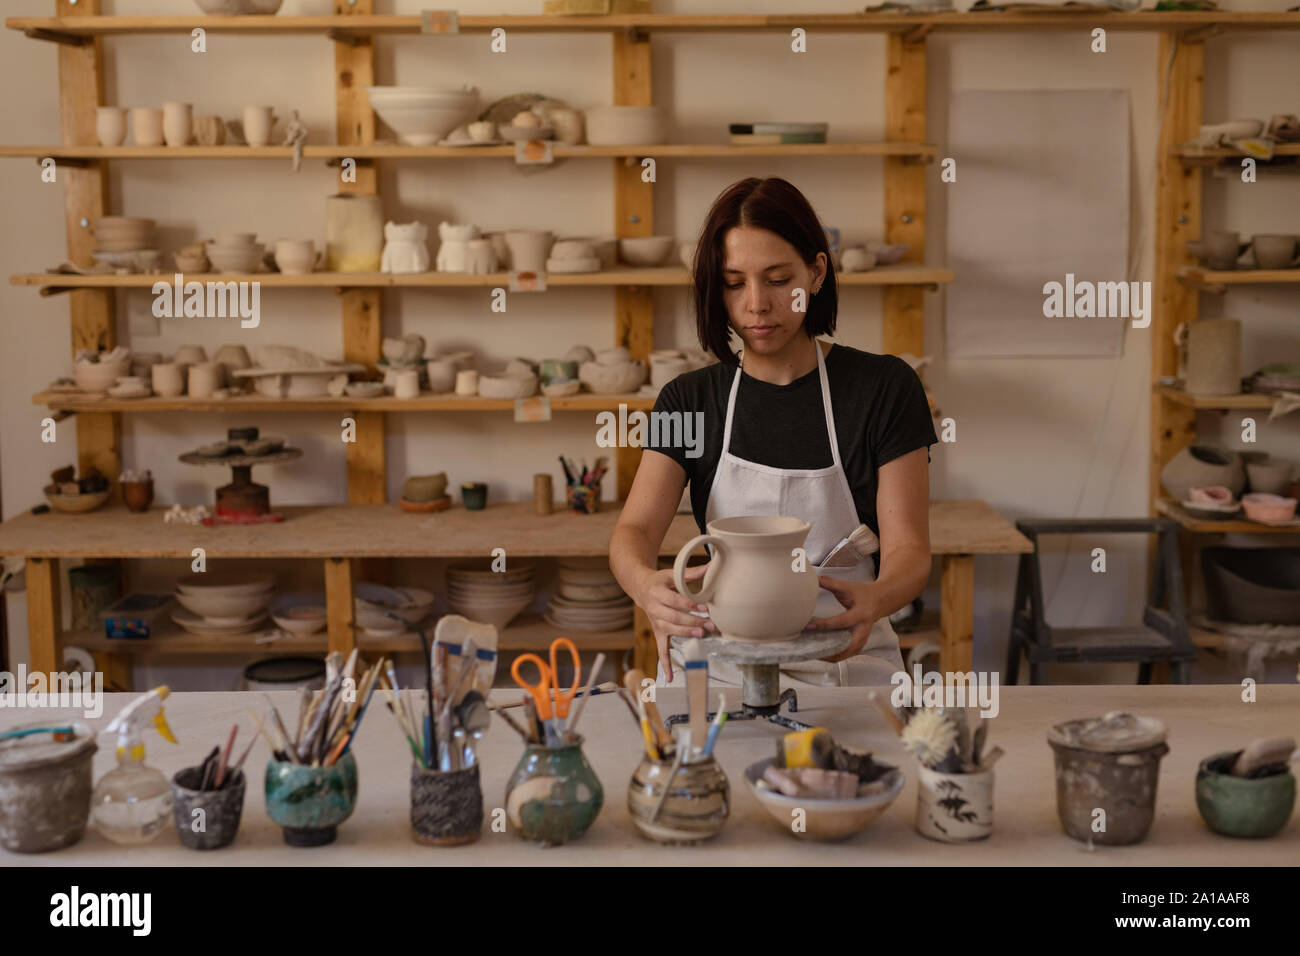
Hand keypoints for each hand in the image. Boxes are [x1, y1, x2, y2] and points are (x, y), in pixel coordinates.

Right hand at [636, 564, 716, 682]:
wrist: (641, 588)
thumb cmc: (660, 580)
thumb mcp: (672, 573)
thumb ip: (690, 572)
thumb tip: (710, 565)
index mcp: (658, 593)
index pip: (675, 601)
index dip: (690, 605)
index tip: (705, 608)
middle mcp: (655, 609)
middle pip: (674, 618)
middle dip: (692, 622)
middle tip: (709, 625)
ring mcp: (656, 623)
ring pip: (670, 631)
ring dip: (686, 634)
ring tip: (702, 635)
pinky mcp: (658, 632)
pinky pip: (660, 650)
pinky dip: (665, 664)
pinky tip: (671, 677)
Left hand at [808, 576, 880, 662]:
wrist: (880, 600)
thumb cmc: (862, 593)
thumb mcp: (848, 586)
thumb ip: (831, 583)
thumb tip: (814, 579)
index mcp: (861, 613)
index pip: (842, 622)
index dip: (825, 625)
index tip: (809, 626)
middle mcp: (864, 628)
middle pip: (849, 645)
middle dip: (831, 649)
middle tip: (812, 649)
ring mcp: (864, 637)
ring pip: (849, 653)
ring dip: (833, 656)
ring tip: (815, 654)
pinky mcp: (861, 642)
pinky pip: (849, 653)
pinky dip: (837, 656)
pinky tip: (823, 654)